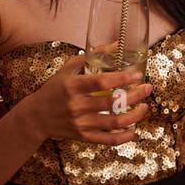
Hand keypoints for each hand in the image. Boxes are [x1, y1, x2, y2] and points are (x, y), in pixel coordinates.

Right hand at [21, 52, 152, 145]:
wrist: (37, 116)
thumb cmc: (54, 89)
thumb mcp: (68, 68)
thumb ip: (92, 56)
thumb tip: (117, 45)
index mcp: (72, 86)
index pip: (101, 82)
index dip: (122, 78)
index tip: (138, 75)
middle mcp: (76, 105)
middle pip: (112, 102)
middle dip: (135, 95)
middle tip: (147, 88)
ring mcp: (80, 123)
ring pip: (115, 122)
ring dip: (135, 115)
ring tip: (144, 107)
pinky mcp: (83, 136)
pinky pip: (108, 140)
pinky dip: (124, 136)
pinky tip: (133, 129)